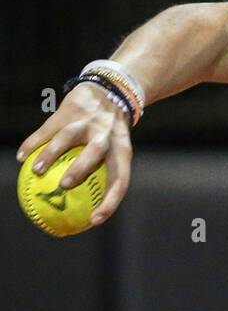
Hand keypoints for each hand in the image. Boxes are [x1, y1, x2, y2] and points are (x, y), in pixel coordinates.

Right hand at [16, 82, 133, 226]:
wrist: (109, 90)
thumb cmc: (110, 132)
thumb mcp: (117, 149)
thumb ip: (104, 174)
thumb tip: (87, 210)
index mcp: (122, 150)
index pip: (120, 180)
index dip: (110, 201)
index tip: (94, 220)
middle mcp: (107, 135)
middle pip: (95, 153)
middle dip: (80, 169)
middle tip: (64, 186)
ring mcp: (87, 121)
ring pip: (68, 137)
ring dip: (51, 154)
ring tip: (37, 171)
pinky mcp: (69, 110)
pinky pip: (48, 129)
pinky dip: (34, 143)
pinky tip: (21, 157)